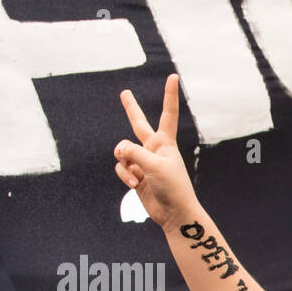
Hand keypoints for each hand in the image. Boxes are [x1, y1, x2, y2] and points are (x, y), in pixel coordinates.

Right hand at [115, 74, 198, 231]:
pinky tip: (134, 184)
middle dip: (131, 109)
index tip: (173, 76)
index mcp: (165, 142)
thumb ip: (132, 153)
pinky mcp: (136, 175)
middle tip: (124, 93)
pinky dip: (125, 176)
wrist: (174, 214)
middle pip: (139, 124)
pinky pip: (122, 168)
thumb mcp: (154, 165)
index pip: (167, 114)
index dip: (169, 95)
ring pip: (123, 152)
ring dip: (125, 164)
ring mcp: (143, 162)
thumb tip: (117, 150)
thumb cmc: (172, 188)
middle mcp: (154, 149)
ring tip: (136, 176)